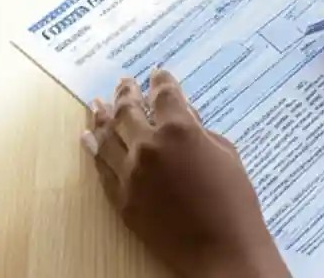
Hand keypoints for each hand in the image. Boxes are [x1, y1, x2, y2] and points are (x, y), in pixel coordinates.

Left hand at [82, 70, 288, 277]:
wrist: (221, 250)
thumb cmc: (235, 201)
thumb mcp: (226, 154)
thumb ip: (200, 131)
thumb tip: (184, 114)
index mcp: (180, 130)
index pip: (165, 94)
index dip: (161, 81)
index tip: (157, 73)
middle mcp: (149, 146)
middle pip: (128, 111)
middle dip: (126, 93)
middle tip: (123, 83)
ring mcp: (131, 174)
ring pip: (107, 136)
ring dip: (101, 116)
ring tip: (96, 103)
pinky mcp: (121, 199)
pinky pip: (102, 169)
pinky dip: (94, 149)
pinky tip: (89, 138)